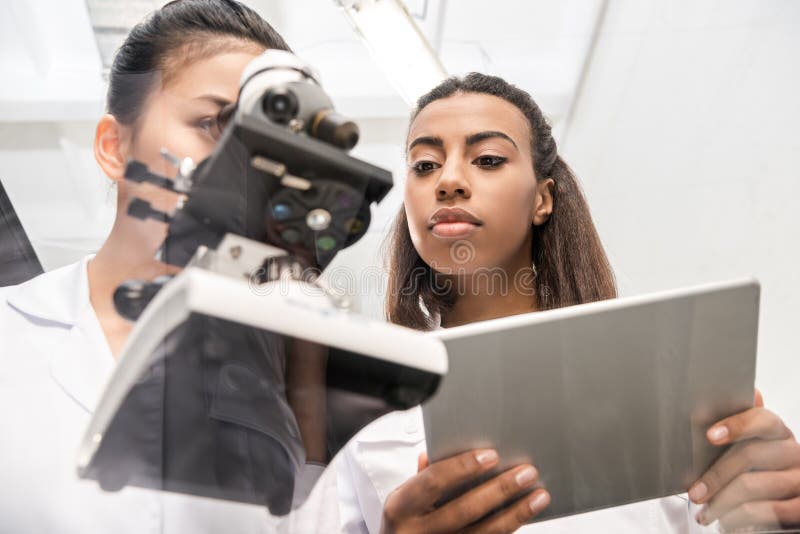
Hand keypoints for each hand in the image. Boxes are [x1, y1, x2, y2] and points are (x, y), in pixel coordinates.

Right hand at [379, 449, 549, 533]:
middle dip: (499, 489)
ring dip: (516, 513)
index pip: (433, 481)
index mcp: (400, 507)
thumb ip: (423, 475)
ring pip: (483, 533)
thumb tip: (441, 449)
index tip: (491, 455)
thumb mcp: (403, 497)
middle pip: (464, 509)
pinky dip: (509, 529)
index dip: (462, 467)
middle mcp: (418, 532)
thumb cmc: (404, 521)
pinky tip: (525, 515)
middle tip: (526, 472)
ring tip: (539, 495)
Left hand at [689, 390, 799, 530]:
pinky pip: (768, 511)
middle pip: (750, 454)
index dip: (736, 425)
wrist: (773, 513)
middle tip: (694, 493)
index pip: (762, 419)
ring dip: (721, 502)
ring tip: (704, 513)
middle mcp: (794, 452)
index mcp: (777, 432)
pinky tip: (727, 523)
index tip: (710, 436)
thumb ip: (738, 429)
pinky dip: (740, 518)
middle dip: (715, 476)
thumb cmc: (751, 475)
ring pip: (752, 485)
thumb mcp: (743, 452)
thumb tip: (751, 394)